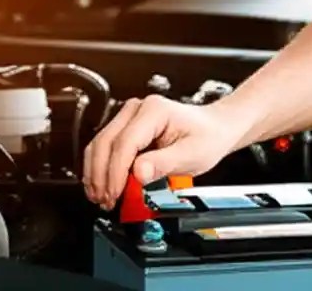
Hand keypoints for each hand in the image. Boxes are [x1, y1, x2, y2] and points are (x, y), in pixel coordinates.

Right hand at [82, 95, 244, 208]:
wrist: (215, 129)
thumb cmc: (208, 137)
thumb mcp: (192, 154)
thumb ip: (164, 164)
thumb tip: (138, 174)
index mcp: (155, 110)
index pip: (125, 143)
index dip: (116, 172)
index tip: (115, 194)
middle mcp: (138, 109)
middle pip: (105, 143)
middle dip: (101, 176)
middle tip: (105, 201)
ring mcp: (129, 117)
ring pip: (99, 146)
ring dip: (96, 174)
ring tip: (102, 198)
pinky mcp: (125, 128)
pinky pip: (105, 148)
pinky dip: (101, 169)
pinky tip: (104, 186)